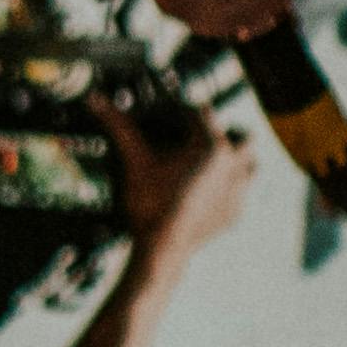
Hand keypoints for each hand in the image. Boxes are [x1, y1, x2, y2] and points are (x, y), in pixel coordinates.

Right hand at [114, 100, 252, 259]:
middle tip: (198, 138)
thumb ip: (118, 126)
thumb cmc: (150, 201)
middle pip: (243, 136)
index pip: (202, 113)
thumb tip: (94, 99)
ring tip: (212, 163)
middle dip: (225, 132)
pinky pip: (240, 194)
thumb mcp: (133, 160)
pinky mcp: (235, 213)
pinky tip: (206, 194)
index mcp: (210, 145)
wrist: (163, 247)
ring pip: (251, 165)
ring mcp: (238, 191)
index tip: (169, 115)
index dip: (183, 111)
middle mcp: (232, 165)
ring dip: (237, 160)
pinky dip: (227, 189)